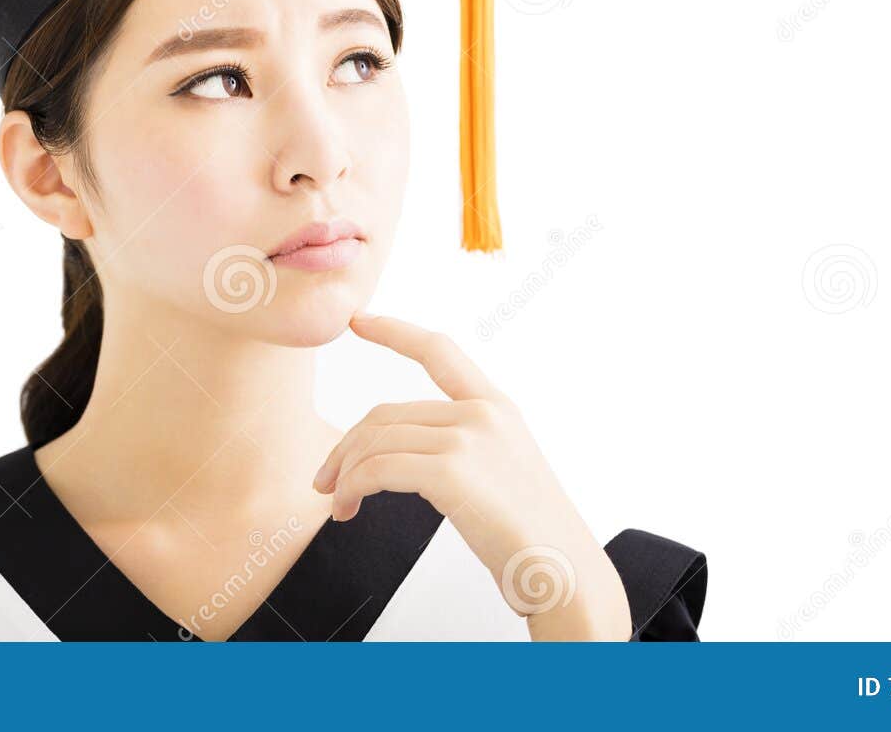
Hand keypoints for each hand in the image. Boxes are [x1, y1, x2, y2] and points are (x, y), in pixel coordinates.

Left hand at [311, 311, 632, 640]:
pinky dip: (352, 488)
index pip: (439, 350)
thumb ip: (464, 448)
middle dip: (346, 447)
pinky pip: (377, 469)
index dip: (394, 331)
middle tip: (326, 481)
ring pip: (375, 440)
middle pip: (386, 413)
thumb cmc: (532, 538)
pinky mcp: (451, 471)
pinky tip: (348, 509)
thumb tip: (402, 455)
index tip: (358, 319)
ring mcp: (468, 439)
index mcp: (497, 407)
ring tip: (338, 504)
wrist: (564, 572)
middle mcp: (482, 413)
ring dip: (344, 474)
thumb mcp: (503, 472)